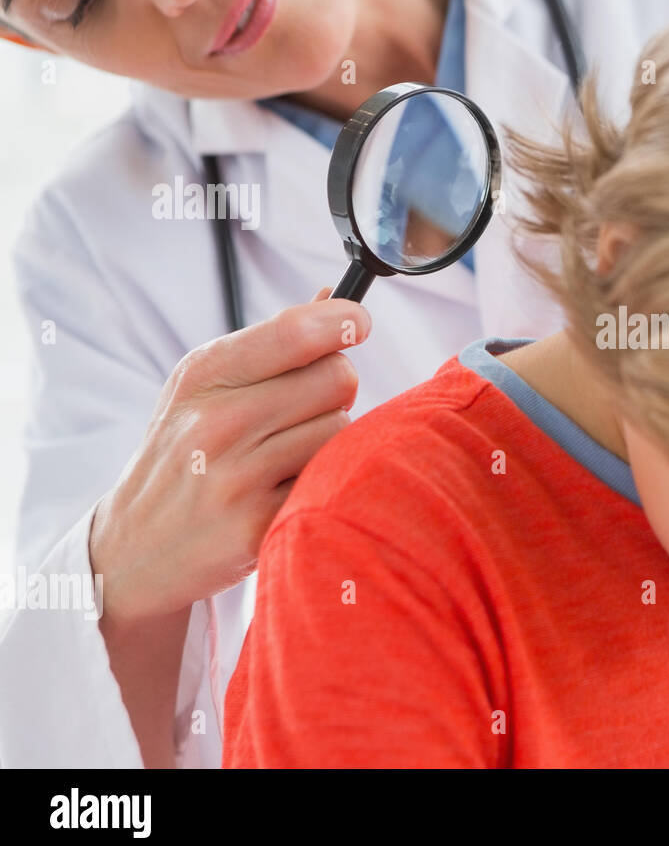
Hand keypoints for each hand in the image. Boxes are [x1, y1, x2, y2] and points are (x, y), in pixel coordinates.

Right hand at [89, 290, 370, 625]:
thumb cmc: (184, 453)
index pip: (298, 332)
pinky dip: (321, 482)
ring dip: (330, 439)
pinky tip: (284, 489)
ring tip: (289, 454)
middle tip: (308, 407)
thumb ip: (273, 342)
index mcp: (204, 375)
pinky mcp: (260, 526)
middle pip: (338, 377)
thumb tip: (334, 298)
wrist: (134, 547)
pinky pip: (331, 480)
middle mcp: (217, 422)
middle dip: (336, 387)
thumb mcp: (206, 386)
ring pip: (342, 430)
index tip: (357, 324)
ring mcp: (238, 478)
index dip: (345, 322)